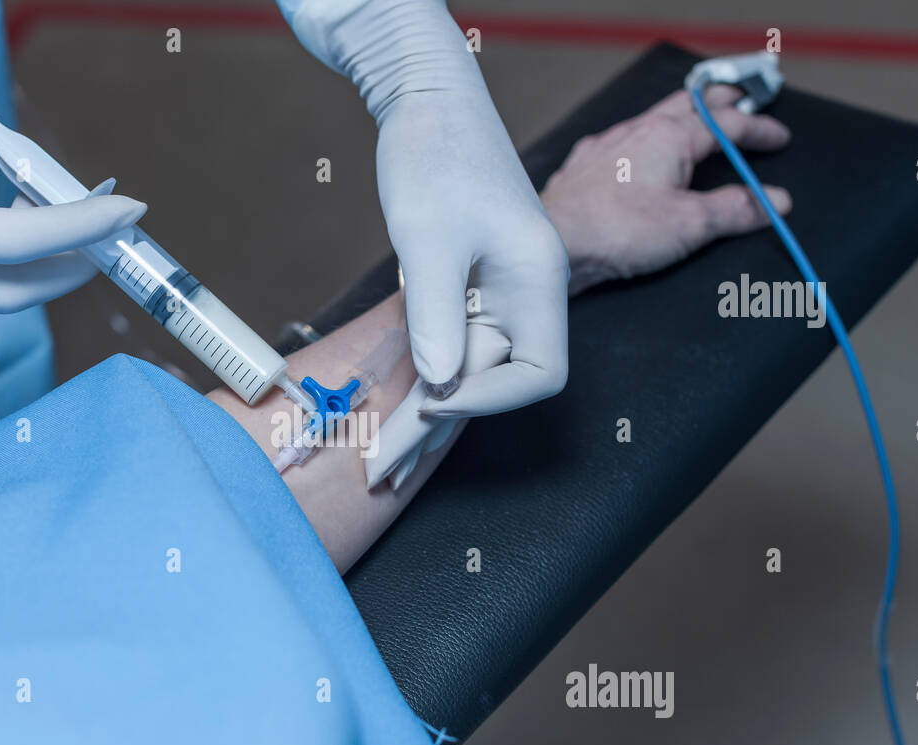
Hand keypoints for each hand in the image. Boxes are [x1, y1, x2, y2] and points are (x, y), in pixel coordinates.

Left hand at [276, 0, 570, 486]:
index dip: (489, 399)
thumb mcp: (430, 234)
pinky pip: (447, 349)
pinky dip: (418, 383)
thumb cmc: (435, 153)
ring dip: (422, 417)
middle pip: (492, 381)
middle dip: (436, 426)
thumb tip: (441, 386)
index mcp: (537, 281)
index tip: (431, 403)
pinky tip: (390, 418)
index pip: (539, 373)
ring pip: (465, 373)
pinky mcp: (463, 292)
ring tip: (377, 463)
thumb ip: (436, 312)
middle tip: (379, 468)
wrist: (424, 103)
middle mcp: (523, 296)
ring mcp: (494, 296)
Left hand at [540, 85, 791, 294]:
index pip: (728, 125)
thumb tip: (772, 202)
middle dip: (719, 102)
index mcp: (671, 137)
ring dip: (678, 118)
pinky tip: (633, 156)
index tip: (777, 139)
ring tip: (691, 123)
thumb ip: (735, 211)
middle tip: (739, 100)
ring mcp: (606, 147)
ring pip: (651, 119)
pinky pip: (619, 143)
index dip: (758, 131)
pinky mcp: (583, 168)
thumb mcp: (690, 225)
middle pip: (689, 104)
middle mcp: (637, 132)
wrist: (551, 244)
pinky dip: (640, 142)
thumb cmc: (613, 232)